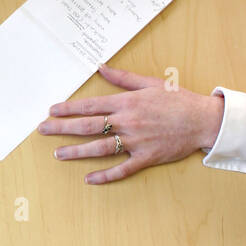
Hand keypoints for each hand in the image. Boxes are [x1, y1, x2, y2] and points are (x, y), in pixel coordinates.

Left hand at [37, 63, 223, 183]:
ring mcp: (136, 142)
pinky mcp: (146, 157)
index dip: (68, 109)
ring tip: (58, 154)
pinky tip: (88, 179)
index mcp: (127, 103)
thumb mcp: (150, 82)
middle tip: (42, 130)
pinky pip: (122, 169)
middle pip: (88, 126)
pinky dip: (105, 175)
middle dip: (62, 128)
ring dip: (76, 152)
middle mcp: (128, 122)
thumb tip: (100, 66)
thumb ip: (122, 77)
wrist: (203, 120)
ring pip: (99, 148)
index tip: (51, 111)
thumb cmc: (178, 99)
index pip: (90, 105)